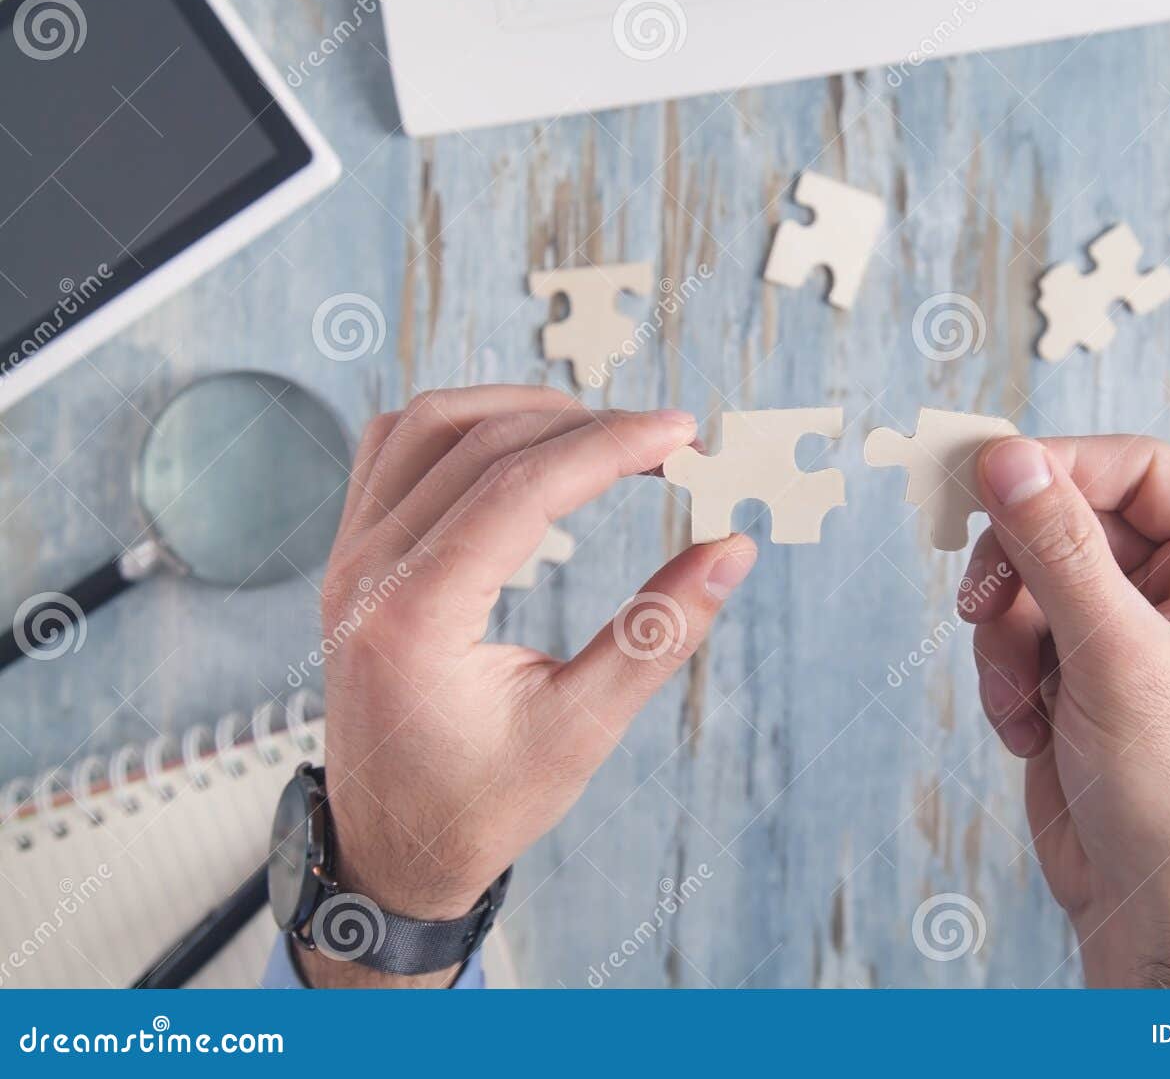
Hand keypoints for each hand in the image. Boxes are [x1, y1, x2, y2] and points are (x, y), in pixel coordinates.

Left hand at [301, 386, 754, 986]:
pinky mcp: (350, 555)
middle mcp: (364, 573)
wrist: (386, 850)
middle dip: (583, 425)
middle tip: (665, 441)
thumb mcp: (580, 731)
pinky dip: (464, 426)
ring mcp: (347, 557)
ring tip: (602, 434)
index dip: (610, 447)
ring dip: (520, 410)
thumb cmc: (477, 806)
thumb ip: (657, 635)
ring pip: (427, 424)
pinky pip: (394, 447)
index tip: (682, 434)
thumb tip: (731, 550)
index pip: (519, 488)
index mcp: (413, 619)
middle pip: (477, 441)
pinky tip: (521, 448)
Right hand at [960, 436, 1169, 987]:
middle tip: (983, 599)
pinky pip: (1015, 631)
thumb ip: (1058, 549)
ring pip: (1030, 578)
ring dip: (1007, 636)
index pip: (1143, 473)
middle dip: (1021, 570)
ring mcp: (1125, 632)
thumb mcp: (1115, 657)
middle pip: (1072, 521)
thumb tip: (1011, 462)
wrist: (1146, 903)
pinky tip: (1030, 728)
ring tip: (1023, 695)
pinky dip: (1005, 675)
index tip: (995, 475)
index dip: (1066, 467)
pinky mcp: (1079, 671)